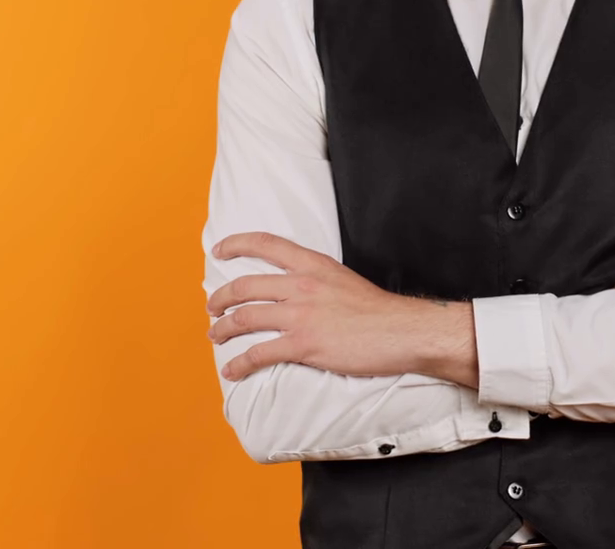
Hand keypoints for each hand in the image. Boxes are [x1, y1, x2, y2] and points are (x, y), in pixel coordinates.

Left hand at [206, 232, 477, 385]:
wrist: (401, 331)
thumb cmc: (378, 311)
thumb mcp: (344, 279)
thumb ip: (317, 280)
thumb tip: (296, 289)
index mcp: (313, 265)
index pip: (266, 244)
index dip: (237, 244)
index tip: (220, 250)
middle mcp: (302, 285)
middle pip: (246, 286)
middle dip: (221, 298)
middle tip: (213, 308)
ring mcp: (301, 315)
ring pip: (245, 318)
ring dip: (223, 329)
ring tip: (215, 336)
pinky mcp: (303, 345)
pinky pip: (259, 354)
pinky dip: (239, 364)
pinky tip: (232, 371)